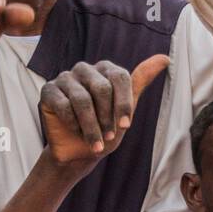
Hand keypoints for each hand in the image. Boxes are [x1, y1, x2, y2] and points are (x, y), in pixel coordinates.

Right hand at [40, 54, 168, 164]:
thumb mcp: (126, 110)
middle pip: (101, 88)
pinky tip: (75, 132)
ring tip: (95, 143)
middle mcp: (85, 69)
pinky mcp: (48, 90)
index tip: (125, 127)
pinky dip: (72, 124)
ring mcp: (65, 78)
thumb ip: (140, 83)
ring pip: (82, 100)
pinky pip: (63, 105)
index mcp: (106, 70)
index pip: (120, 77)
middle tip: (108, 137)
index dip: (123, 104)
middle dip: (106, 118)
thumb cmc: (105, 131)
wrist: (80, 153)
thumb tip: (165, 58)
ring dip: (90, 127)